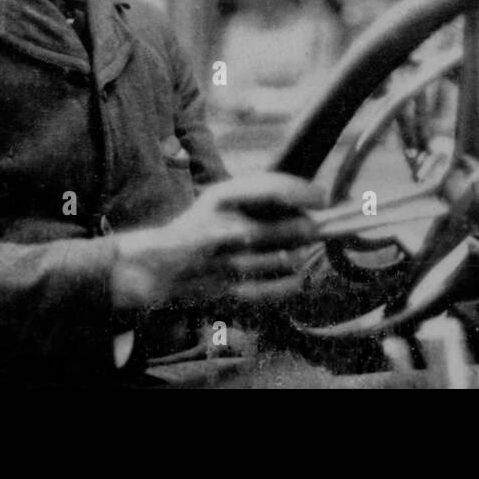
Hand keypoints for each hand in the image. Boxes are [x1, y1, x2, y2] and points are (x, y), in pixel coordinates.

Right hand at [110, 172, 324, 310]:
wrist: (157, 266)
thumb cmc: (200, 227)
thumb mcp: (220, 199)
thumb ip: (258, 195)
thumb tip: (311, 200)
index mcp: (220, 197)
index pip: (273, 189)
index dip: (303, 192)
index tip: (321, 198)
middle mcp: (223, 226)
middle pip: (286, 228)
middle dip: (306, 229)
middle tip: (311, 230)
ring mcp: (225, 261)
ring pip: (286, 258)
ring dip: (297, 255)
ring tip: (293, 252)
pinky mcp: (228, 290)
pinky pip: (278, 288)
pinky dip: (294, 282)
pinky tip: (295, 276)